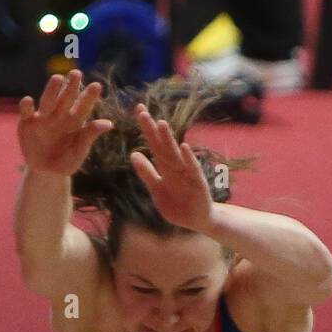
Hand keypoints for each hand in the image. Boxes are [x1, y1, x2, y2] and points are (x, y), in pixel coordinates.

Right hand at [17, 70, 112, 175]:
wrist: (46, 172)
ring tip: (58, 78)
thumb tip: (109, 123)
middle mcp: (59, 115)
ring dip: (52, 90)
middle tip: (77, 73)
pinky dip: (26, 106)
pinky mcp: (27, 123)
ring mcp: (43, 118)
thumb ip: (90, 136)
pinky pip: (26, 112)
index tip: (97, 86)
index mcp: (75, 121)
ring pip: (48, 100)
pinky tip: (29, 101)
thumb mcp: (80, 151)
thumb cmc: (66, 161)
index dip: (89, 96)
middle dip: (71, 86)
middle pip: (66, 98)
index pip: (83, 106)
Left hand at [129, 104, 214, 232]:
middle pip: (162, 145)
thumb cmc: (177, 204)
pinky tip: (183, 147)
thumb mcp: (157, 190)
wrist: (197, 221)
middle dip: (153, 129)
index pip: (154, 144)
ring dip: (169, 140)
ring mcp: (187, 173)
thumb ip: (147, 173)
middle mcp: (175, 166)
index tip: (139, 110)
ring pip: (175, 155)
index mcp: (165, 167)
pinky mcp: (198, 183)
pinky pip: (192, 170)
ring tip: (161, 124)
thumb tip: (133, 154)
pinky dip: (188, 159)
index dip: (147, 129)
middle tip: (142, 112)